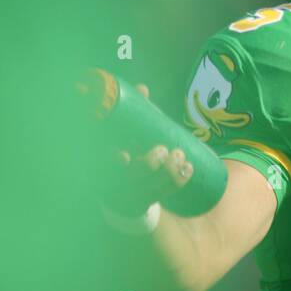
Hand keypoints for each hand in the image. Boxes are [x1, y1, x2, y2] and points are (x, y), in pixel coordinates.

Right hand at [108, 84, 195, 213]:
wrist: (117, 190)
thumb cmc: (121, 152)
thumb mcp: (120, 135)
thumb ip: (131, 114)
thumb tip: (143, 88)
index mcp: (101, 166)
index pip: (103, 166)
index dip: (112, 162)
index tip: (125, 156)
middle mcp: (113, 184)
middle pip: (131, 179)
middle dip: (149, 165)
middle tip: (163, 149)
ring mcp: (129, 195)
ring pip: (150, 188)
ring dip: (169, 172)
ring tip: (181, 155)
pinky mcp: (144, 202)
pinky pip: (163, 193)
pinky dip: (178, 180)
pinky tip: (189, 168)